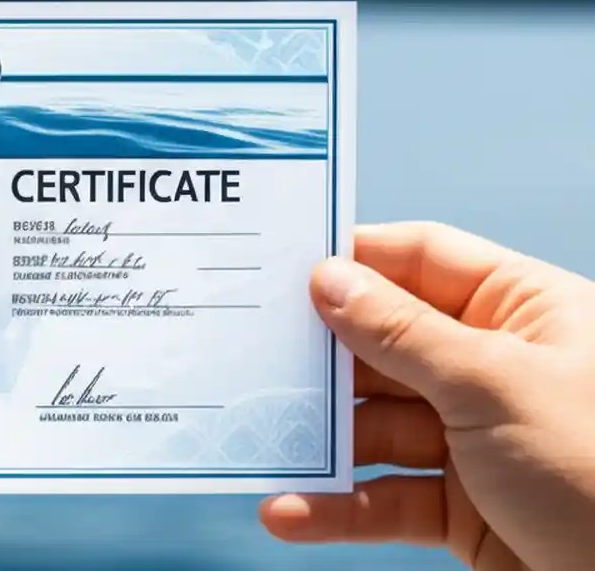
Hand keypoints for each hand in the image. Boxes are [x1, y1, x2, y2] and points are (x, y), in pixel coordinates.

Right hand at [259, 222, 594, 569]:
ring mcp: (475, 439)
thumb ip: (402, 333)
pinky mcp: (462, 507)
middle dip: (321, 359)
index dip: (353, 260)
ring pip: (375, 426)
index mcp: (523, 311)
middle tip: (249, 357)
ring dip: (320, 441)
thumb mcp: (494, 385)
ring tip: (261, 441)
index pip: (421, 260)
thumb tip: (329, 279)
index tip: (279, 270)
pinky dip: (337, 506)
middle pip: (384, 344)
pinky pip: (384, 497)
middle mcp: (495, 367)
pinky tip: (291, 511)